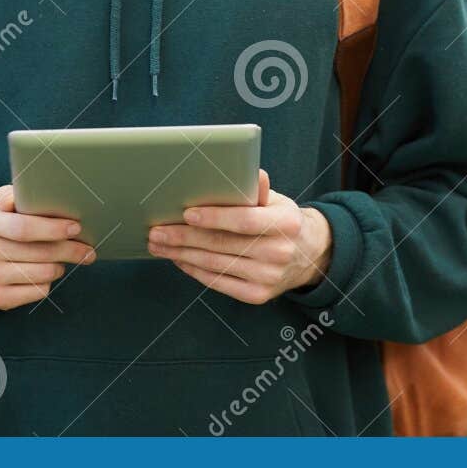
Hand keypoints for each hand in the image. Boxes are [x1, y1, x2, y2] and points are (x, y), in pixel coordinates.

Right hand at [0, 184, 97, 309]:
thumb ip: (18, 196)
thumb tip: (48, 194)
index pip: (23, 228)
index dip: (53, 229)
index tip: (76, 227)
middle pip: (38, 253)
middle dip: (69, 250)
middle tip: (88, 250)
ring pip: (40, 275)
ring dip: (60, 267)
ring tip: (64, 259)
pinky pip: (35, 292)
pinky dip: (47, 282)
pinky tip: (47, 273)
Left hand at [147, 170, 331, 304]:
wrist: (309, 255)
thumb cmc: (282, 221)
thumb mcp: (277, 201)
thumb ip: (258, 190)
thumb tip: (250, 171)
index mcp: (287, 224)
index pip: (245, 221)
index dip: (215, 218)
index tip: (186, 213)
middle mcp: (279, 253)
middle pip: (223, 245)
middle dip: (185, 238)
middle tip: (157, 231)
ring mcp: (268, 278)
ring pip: (216, 265)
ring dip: (182, 255)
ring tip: (160, 245)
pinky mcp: (258, 295)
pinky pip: (219, 283)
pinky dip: (195, 271)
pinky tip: (179, 260)